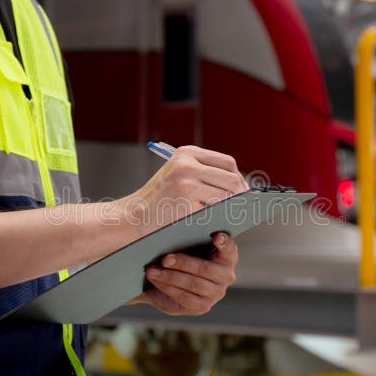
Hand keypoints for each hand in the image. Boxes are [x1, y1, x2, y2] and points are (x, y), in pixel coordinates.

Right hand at [122, 146, 247, 234]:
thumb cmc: (160, 198)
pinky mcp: (186, 203)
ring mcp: (186, 183)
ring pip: (226, 197)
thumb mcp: (178, 174)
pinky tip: (210, 222)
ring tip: (224, 215)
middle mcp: (187, 164)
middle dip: (239, 195)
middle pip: (231, 178)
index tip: (242, 191)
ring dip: (228, 208)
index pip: (228, 162)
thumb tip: (241, 185)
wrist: (133, 215)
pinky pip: (214, 212)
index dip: (238, 178)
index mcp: (187, 153)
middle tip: (240, 207)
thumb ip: (204, 172)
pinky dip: (215, 218)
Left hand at [129, 232, 238, 314]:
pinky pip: (184, 297)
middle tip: (165, 258)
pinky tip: (155, 279)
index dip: (224, 243)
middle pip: (206, 269)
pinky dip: (167, 287)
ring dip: (170, 276)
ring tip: (151, 270)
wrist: (162, 280)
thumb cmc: (176, 254)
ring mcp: (216, 293)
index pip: (229, 249)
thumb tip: (176, 218)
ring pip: (193, 284)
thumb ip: (187, 234)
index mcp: (227, 256)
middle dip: (184, 263)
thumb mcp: (183, 243)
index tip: (216, 236)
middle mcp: (226, 275)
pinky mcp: (202, 306)